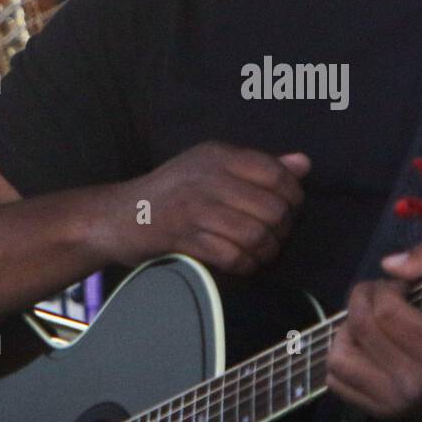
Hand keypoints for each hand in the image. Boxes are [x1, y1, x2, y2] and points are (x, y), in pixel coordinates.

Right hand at [127, 141, 310, 274]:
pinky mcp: (184, 238)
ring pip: (256, 235)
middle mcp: (208, 177)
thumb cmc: (172, 192)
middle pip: (272, 208)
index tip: (289, 211)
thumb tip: (304, 164)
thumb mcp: (211, 167)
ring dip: (266, 252)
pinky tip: (243, 265)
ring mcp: (194, 208)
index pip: (276, 173)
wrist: (117, 216)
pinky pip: (232, 256)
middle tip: (276, 238)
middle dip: (282, 230)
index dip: (293, 197)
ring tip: (262, 254)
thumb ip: (259, 166)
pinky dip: (245, 266)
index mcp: (219, 155)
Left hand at [326, 241, 421, 421]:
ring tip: (367, 322)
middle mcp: (413, 385)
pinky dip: (342, 357)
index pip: (386, 311)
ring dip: (346, 330)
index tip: (401, 286)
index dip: (386, 287)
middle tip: (378, 294)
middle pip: (361, 328)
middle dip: (362, 298)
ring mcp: (394, 404)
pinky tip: (363, 346)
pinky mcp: (382, 414)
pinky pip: (338, 381)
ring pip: (339, 357)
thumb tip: (388, 264)